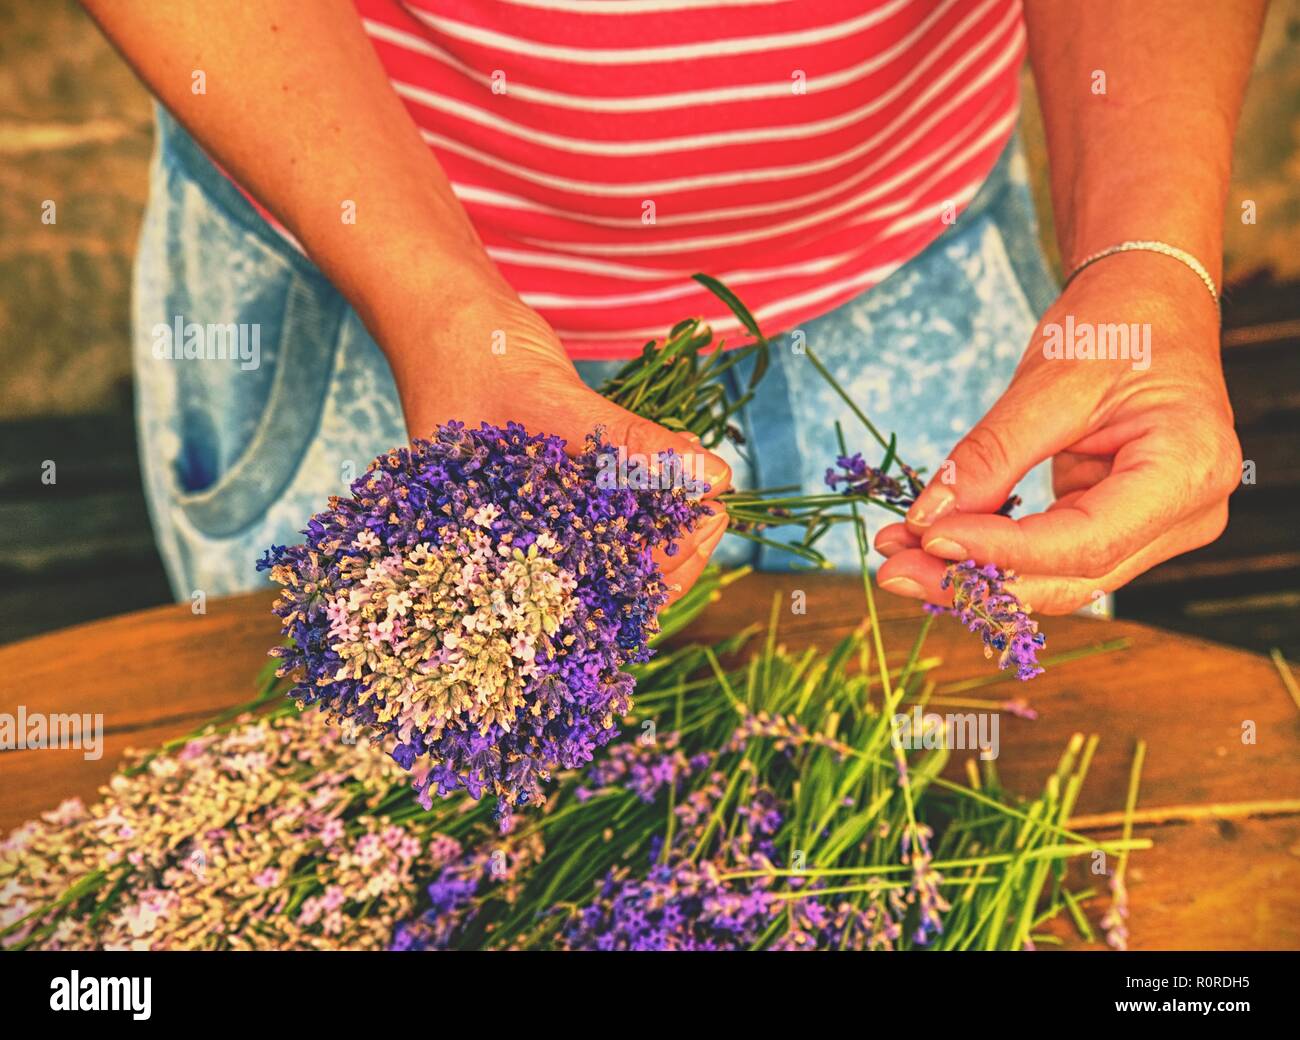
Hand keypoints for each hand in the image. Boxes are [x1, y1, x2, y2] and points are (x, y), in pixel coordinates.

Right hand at [378, 275, 731, 603]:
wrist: (441, 310)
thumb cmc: (470, 354)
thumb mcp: (549, 399)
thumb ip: (626, 443)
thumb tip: (714, 479)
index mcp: (494, 553)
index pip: (586, 599)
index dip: (652, 574)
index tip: (704, 529)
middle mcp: (512, 548)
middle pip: (605, 584)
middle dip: (668, 551)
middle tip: (716, 510)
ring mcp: (533, 519)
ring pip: (612, 549)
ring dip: (664, 524)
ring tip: (706, 490)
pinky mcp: (551, 489)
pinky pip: (607, 508)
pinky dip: (647, 494)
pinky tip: (679, 468)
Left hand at [873, 251, 1240, 614]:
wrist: (1149, 300)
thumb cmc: (1117, 323)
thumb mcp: (1050, 381)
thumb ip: (991, 456)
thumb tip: (927, 521)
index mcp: (1188, 470)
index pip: (1086, 541)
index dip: (1003, 550)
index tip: (929, 539)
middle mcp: (1187, 514)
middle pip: (1072, 576)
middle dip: (978, 578)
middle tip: (895, 570)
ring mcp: (1159, 528)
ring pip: (1060, 579)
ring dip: (977, 574)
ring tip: (900, 560)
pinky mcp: (1123, 526)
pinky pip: (1054, 557)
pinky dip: (994, 554)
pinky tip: (934, 547)